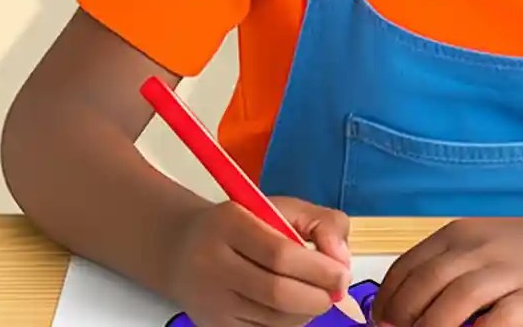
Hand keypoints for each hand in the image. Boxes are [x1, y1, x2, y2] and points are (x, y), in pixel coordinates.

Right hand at [167, 196, 353, 326]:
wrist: (181, 248)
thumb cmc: (243, 225)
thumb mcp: (281, 208)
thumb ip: (322, 223)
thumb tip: (342, 260)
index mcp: (230, 224)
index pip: (281, 254)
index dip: (319, 269)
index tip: (342, 273)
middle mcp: (214, 263)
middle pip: (277, 293)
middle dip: (318, 297)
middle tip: (335, 290)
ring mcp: (211, 300)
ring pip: (274, 319)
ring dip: (306, 311)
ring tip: (311, 294)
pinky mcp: (214, 326)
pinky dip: (288, 323)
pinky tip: (290, 306)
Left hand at [370, 213, 522, 326]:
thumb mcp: (480, 244)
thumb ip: (445, 267)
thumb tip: (402, 307)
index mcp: (458, 234)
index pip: (408, 266)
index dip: (388, 298)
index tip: (380, 322)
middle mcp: (479, 247)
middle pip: (425, 284)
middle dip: (402, 317)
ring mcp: (507, 271)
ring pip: (454, 302)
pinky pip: (496, 321)